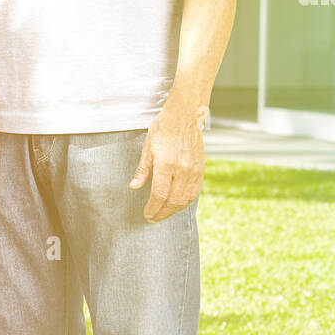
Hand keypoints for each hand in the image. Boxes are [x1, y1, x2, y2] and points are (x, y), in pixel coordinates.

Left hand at [129, 101, 206, 221]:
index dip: (153, 208)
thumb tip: (134, 187)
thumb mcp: (148, 147)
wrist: (186, 115)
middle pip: (173, 201)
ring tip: (163, 214)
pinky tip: (177, 204)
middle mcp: (182, 170)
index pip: (160, 195)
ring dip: (174, 210)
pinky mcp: (200, 169)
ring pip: (185, 199)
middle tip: (153, 218)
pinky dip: (185, 202)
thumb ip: (142, 170)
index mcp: (167, 164)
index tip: (147, 215)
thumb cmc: (164, 128)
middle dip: (162, 213)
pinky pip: (194, 192)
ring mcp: (194, 170)